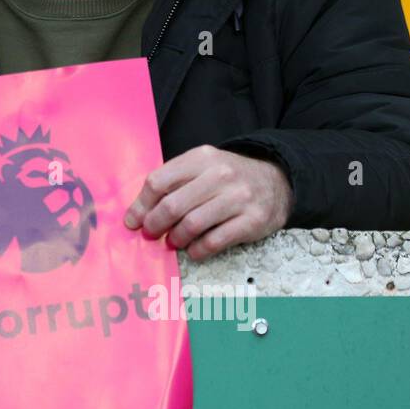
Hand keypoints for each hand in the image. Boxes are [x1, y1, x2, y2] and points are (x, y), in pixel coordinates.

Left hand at [124, 145, 291, 259]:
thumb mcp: (201, 167)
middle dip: (154, 225)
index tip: (133, 220)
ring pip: (192, 225)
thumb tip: (139, 212)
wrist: (276, 181)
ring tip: (173, 241)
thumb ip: (173, 182)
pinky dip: (197, 250)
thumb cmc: (228, 178)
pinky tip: (193, 250)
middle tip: (151, 234)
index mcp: (201, 158)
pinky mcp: (252, 220)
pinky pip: (214, 241)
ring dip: (176, 238)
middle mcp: (220, 175)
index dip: (141, 205)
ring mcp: (239, 198)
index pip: (158, 181)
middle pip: (172, 205)